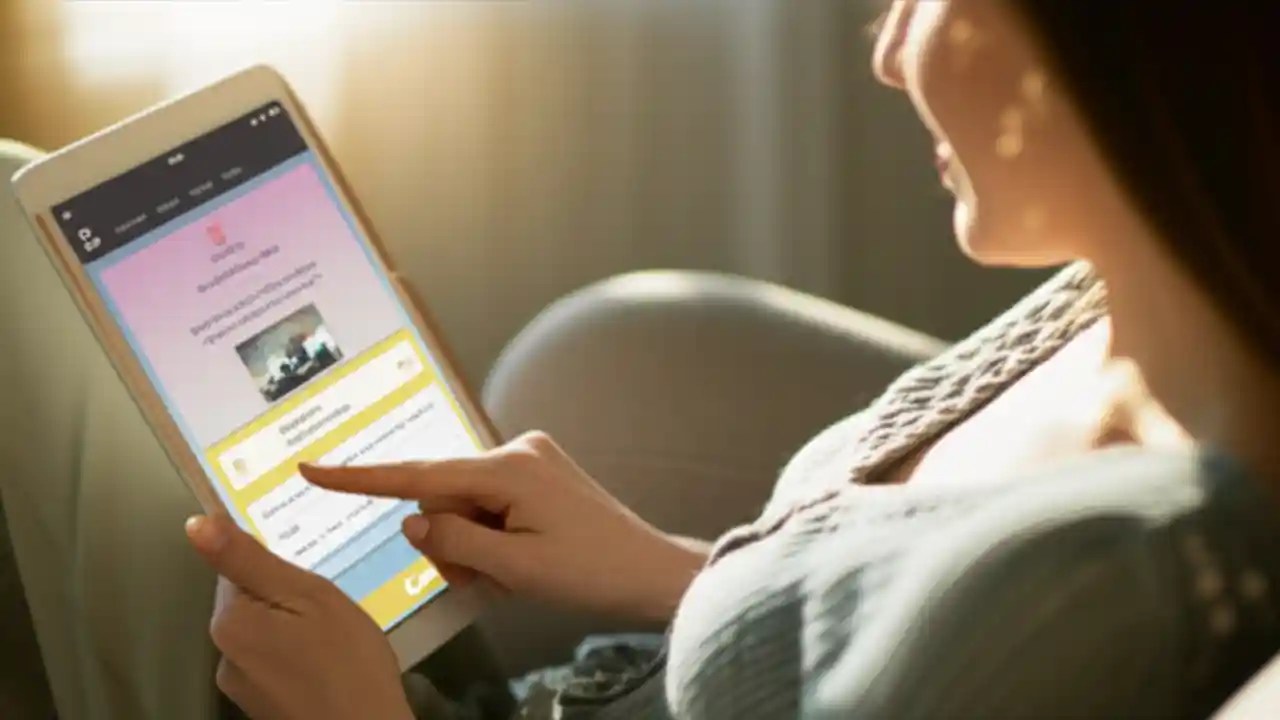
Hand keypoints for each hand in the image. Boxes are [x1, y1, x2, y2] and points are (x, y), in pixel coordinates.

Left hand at [185, 515, 412, 719]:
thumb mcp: (308, 596)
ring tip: (336, 636)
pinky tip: (331, 663)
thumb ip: (250, 560)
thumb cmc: (347, 661)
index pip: (239, 567)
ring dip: (296, 628)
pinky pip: (278, 663)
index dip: (279, 564)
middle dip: (289, 597)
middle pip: (252, 601)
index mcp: (230, 621)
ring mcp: (242, 687)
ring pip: (267, 633)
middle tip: (331, 606)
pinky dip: (301, 657)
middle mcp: (224, 654)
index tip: (312, 574)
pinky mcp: (262, 707)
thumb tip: (196, 523)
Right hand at [300, 432, 706, 622]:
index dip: (360, 478)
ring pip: (465, 505)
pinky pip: (490, 504)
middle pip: (443, 497)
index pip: (417, 474)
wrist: (653, 573)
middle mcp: (517, 451)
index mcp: (509, 468)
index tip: (311, 469)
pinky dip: (492, 538)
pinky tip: (522, 561)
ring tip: (514, 574)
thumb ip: (453, 543)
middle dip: (451, 542)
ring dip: (474, 546)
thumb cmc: (593, 572)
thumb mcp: (514, 569)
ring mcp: (531, 460)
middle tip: (488, 580)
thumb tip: (412, 524)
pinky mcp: (540, 475)